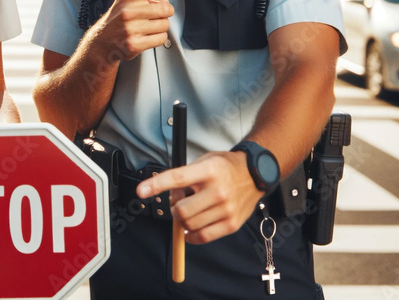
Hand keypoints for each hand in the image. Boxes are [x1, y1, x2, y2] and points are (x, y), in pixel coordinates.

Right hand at [92, 0, 183, 59]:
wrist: (102, 39)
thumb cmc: (121, 15)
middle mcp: (128, 10)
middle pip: (165, 8)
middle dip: (164, 12)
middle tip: (153, 14)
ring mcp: (130, 28)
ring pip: (165, 24)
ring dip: (161, 25)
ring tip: (148, 25)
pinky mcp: (134, 44)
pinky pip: (161, 38)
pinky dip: (159, 37)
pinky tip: (147, 35)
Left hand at [136, 151, 263, 243]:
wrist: (256, 175)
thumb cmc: (226, 167)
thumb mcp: (205, 161)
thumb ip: (186, 175)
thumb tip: (168, 194)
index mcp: (209, 170)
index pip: (177, 178)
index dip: (156, 185)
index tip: (141, 191)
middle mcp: (218, 191)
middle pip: (181, 210)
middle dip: (174, 208)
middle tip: (180, 200)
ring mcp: (226, 209)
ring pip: (189, 225)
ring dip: (183, 221)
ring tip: (192, 209)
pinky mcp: (231, 224)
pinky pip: (203, 237)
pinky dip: (191, 236)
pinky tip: (191, 230)